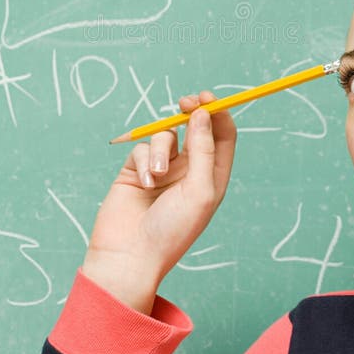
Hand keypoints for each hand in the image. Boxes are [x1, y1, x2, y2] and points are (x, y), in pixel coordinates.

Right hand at [82, 91, 236, 313]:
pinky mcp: (137, 170)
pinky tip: (143, 184)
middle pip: (195, 127)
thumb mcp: (199, 190)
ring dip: (161, 147)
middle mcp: (189, 170)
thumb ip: (203, 149)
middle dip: (191, 112)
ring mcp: (162, 169)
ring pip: (165, 135)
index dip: (218, 114)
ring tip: (157, 174)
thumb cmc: (172, 230)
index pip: (222, 135)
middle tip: (185, 102)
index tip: (208, 98)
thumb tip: (203, 112)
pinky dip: (144, 160)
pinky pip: (142, 147)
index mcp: (212, 176)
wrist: (130, 255)